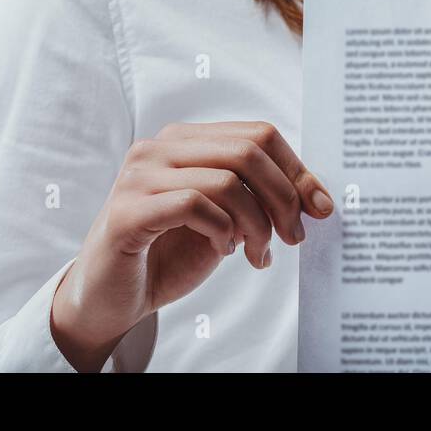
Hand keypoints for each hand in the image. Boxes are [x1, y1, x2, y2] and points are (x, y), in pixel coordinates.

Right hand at [49, 120, 333, 370]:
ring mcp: (139, 176)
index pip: (257, 133)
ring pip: (226, 180)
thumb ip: (258, 196)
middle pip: (248, 151)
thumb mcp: (225, 218)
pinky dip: (222, 231)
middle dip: (284, 197)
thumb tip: (315, 196)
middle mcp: (158, 147)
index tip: (320, 207)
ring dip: (256, 224)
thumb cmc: (169, 252)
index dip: (296, 169)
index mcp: (185, 140)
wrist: (110, 297)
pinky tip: (223, 250)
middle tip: (294, 237)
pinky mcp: (127, 211)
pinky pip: (195, 205)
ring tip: (257, 253)